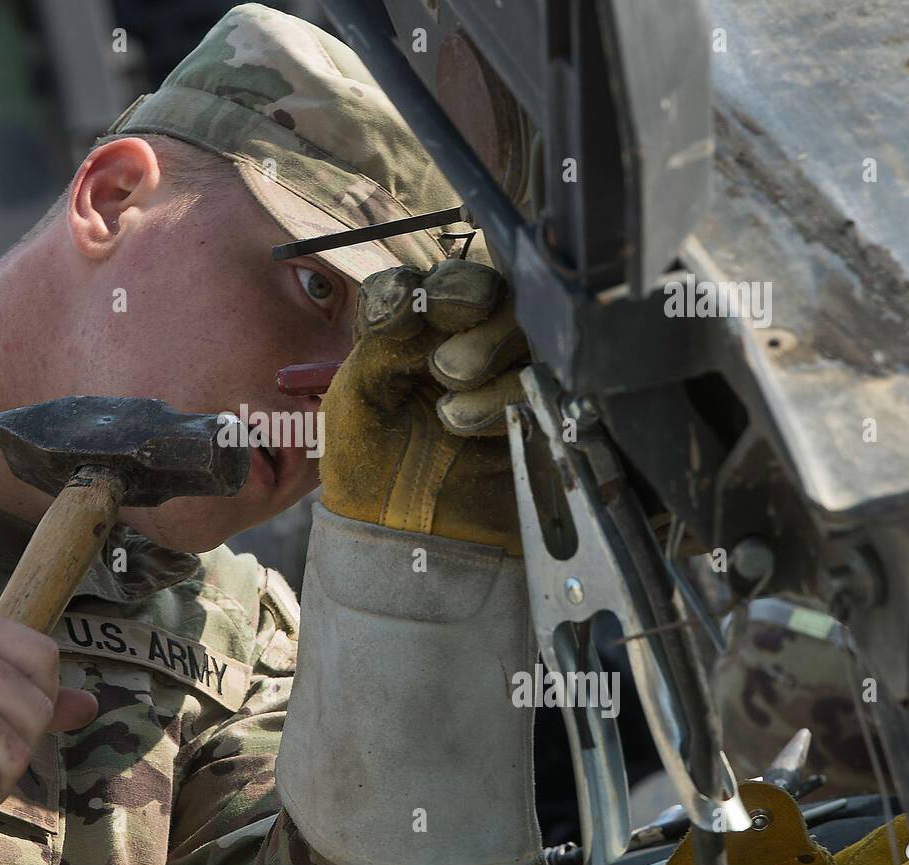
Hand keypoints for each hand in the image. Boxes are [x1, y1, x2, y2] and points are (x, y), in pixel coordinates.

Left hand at [320, 257, 528, 551]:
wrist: (405, 539)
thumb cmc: (369, 466)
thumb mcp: (355, 395)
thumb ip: (382, 339)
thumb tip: (416, 300)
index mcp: (416, 329)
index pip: (433, 280)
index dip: (429, 287)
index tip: (408, 309)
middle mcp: (468, 340)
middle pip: (494, 289)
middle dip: (471, 312)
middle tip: (444, 366)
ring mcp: (512, 371)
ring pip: (529, 327)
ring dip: (490, 360)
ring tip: (451, 419)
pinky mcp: (544, 407)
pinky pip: (553, 378)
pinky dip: (515, 393)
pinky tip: (485, 429)